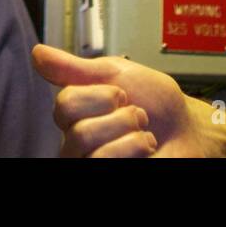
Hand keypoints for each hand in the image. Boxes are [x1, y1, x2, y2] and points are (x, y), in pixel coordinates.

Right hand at [32, 44, 210, 156]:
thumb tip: (38, 53)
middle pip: (77, 131)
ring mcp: (91, 160)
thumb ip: (74, 67)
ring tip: (143, 134)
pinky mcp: (106, 173)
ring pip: (91, 153)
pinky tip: (144, 150)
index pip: (64, 104)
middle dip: (119, 117)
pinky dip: (132, 151)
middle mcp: (78, 141)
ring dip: (129, 136)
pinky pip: (105, 166)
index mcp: (76, 112)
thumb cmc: (156, 102)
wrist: (187, 129)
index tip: (120, 94)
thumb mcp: (116, 72)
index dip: (99, 96)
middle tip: (137, 115)